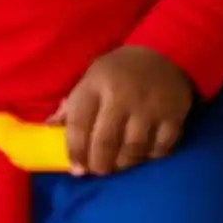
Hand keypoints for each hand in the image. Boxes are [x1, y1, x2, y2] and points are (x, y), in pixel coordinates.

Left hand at [50, 46, 193, 176]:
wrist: (164, 53)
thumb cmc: (119, 71)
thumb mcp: (91, 79)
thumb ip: (72, 105)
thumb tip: (49, 128)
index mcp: (96, 86)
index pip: (79, 125)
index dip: (75, 151)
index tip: (76, 168)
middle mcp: (122, 97)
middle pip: (106, 142)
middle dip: (99, 164)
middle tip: (98, 170)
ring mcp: (150, 108)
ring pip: (133, 149)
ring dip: (123, 163)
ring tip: (118, 164)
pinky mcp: (174, 116)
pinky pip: (160, 148)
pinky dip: (150, 156)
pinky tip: (143, 154)